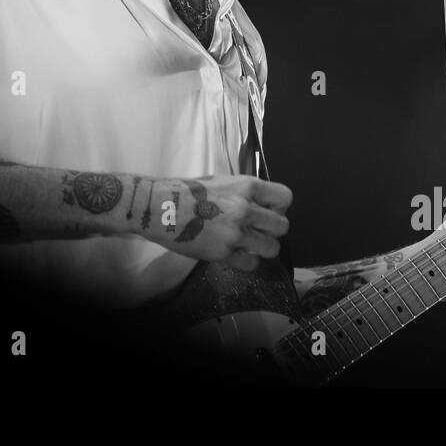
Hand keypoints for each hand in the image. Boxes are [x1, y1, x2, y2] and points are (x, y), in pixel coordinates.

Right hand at [150, 175, 291, 270]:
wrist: (160, 207)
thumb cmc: (189, 191)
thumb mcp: (223, 182)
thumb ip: (245, 193)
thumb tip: (264, 208)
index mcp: (246, 186)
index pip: (285, 197)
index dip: (279, 207)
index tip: (268, 211)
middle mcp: (245, 208)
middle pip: (282, 226)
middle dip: (272, 230)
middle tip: (258, 231)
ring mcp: (235, 233)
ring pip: (272, 248)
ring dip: (263, 248)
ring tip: (248, 244)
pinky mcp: (224, 253)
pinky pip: (251, 264)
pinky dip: (246, 260)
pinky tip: (235, 253)